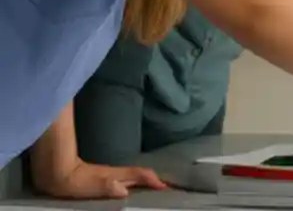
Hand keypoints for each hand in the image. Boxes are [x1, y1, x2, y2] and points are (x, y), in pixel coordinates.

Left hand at [33, 158, 166, 199]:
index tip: (166, 186)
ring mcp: (108, 175)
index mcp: (116, 176)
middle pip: (139, 174)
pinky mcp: (101, 178)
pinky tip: (131, 189)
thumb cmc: (72, 181)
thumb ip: (107, 186)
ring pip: (132, 176)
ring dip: (144, 181)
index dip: (154, 180)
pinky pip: (123, 180)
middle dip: (153, 179)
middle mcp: (116, 174)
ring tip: (154, 188)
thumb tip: (124, 190)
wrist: (55, 173)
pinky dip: (133, 182)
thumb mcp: (89, 185)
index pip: (140, 175)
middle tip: (166, 187)